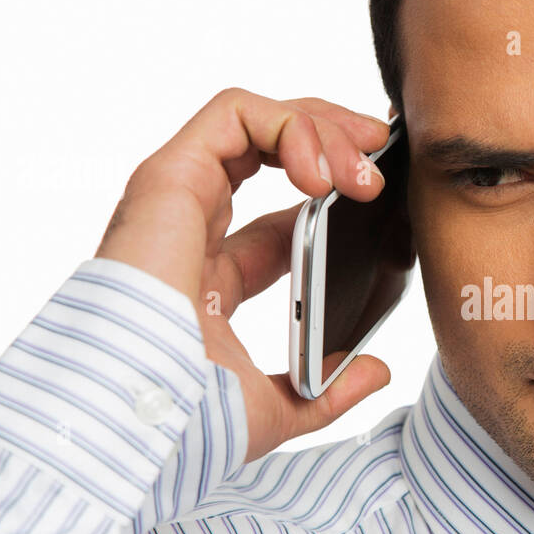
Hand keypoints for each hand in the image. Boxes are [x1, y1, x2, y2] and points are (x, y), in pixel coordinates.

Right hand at [96, 88, 393, 462]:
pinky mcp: (170, 176)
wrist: (145, 416)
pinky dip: (289, 124)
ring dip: (324, 130)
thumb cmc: (186, 420)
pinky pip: (235, 114)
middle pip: (274, 155)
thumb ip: (328, 389)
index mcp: (212, 279)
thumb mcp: (279, 408)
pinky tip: (323, 171)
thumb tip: (376, 371)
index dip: (338, 199)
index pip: (284, 220)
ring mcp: (178, 199)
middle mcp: (193, 230)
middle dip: (339, 145)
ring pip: (258, 124)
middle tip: (384, 172)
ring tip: (363, 171)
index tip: (388, 203)